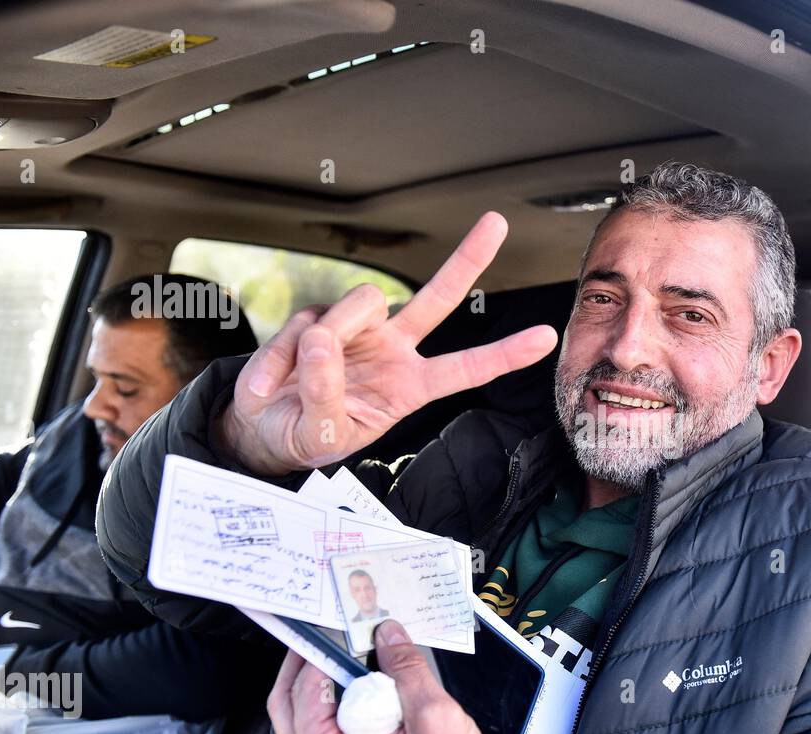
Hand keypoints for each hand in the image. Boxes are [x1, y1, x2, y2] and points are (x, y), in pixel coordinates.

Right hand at [216, 212, 557, 474]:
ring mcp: (358, 330)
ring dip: (328, 338)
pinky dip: (283, 352)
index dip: (505, 353)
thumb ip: (324, 394)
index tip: (546, 336)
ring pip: (361, 302)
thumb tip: (323, 343)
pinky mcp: (319, 319)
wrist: (265, 431)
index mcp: (410, 387)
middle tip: (497, 222)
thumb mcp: (320, 435)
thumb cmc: (306, 436)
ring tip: (298, 380)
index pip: (465, 368)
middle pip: (438, 298)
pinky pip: (306, 320)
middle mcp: (393, 349)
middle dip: (467, 257)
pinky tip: (275, 379)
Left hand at [267, 621, 497, 733]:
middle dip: (309, 664)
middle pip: (289, 705)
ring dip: (326, 686)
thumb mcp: (436, 719)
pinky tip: (370, 692)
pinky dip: (341, 708)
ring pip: (306, 720)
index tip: (339, 624)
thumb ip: (407, 670)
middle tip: (333, 634)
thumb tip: (388, 636)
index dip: (322, 649)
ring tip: (358, 659)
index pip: (304, 690)